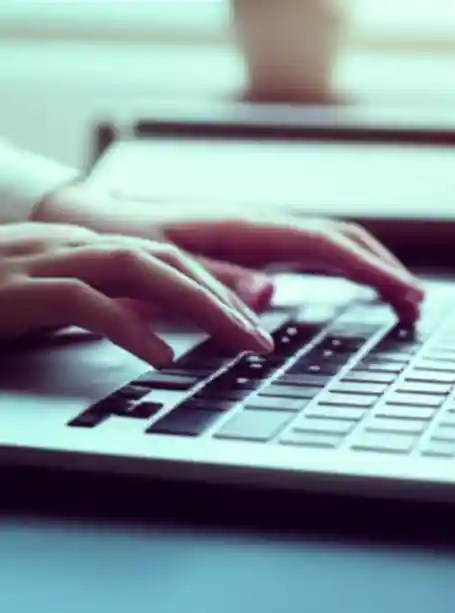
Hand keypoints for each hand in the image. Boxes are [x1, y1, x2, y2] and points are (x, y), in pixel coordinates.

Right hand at [0, 222, 276, 366]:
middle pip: (163, 258)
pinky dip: (126, 326)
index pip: (161, 258)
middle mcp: (60, 248)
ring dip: (197, 306)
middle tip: (264, 341)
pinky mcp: (8, 293)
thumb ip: (93, 313)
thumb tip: (149, 333)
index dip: (214, 286)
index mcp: (72, 251)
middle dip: (223, 297)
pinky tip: (160, 356)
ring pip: (136, 267)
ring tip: (237, 344)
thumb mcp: (40, 312)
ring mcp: (34, 264)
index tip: (255, 322)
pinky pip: (79, 301)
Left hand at [32, 183, 422, 318]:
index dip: (370, 270)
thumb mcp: (160, 271)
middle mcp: (263, 224)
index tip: (403, 292)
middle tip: (417, 304)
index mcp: (246, 226)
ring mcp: (264, 233)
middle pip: (343, 239)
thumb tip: (271, 295)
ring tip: (404, 302)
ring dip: (373, 269)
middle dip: (386, 270)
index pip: (326, 245)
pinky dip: (349, 270)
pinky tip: (361, 290)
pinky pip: (317, 253)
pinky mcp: (258, 245)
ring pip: (335, 244)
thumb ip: (216, 282)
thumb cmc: (124, 248)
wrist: (94, 223)